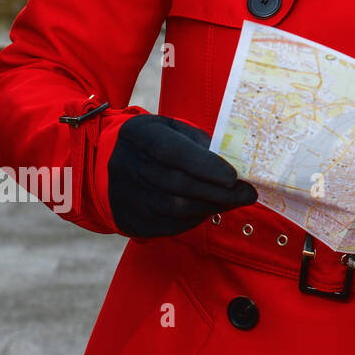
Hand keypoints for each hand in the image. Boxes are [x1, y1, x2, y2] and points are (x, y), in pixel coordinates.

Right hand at [107, 113, 257, 237]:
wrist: (106, 164)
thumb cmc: (154, 143)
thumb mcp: (172, 130)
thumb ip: (199, 143)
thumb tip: (233, 163)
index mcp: (140, 135)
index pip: (174, 152)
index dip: (206, 166)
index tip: (233, 177)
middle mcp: (128, 166)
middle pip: (180, 184)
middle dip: (220, 192)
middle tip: (248, 194)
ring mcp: (127, 196)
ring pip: (178, 208)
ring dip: (212, 207)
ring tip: (235, 201)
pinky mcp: (131, 220)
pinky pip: (170, 225)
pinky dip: (196, 219)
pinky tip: (211, 209)